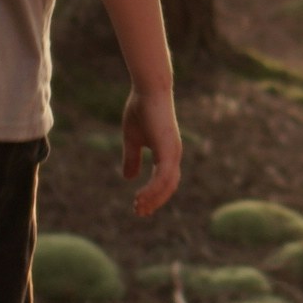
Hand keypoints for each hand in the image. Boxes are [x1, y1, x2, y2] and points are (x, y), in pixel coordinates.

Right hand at [120, 84, 180, 215]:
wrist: (148, 90)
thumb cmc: (141, 109)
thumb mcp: (132, 139)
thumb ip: (132, 158)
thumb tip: (129, 178)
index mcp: (167, 153)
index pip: (165, 180)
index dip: (154, 194)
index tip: (139, 205)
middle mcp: (173, 155)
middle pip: (168, 187)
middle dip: (155, 201)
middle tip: (139, 212)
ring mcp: (173, 153)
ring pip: (167, 185)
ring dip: (153, 199)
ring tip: (138, 207)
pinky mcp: (169, 150)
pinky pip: (163, 177)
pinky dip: (152, 190)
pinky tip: (139, 197)